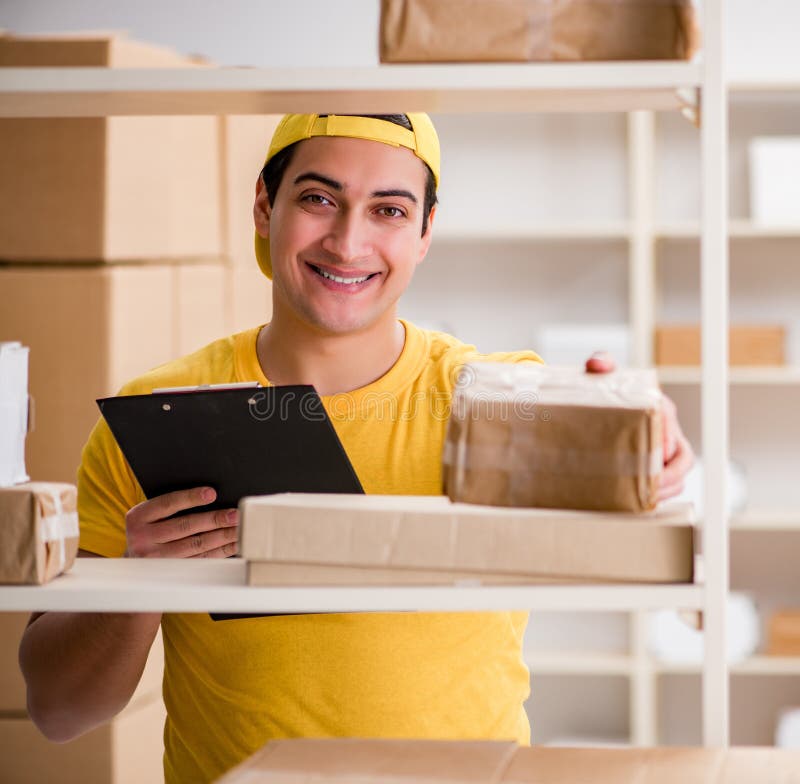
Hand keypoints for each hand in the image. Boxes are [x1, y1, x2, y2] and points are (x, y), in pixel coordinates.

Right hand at [125, 487, 238, 557]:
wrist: (133, 563)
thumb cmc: (148, 530)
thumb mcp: (149, 515)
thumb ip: (170, 507)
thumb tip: (210, 496)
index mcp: (138, 517)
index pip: (168, 504)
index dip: (191, 498)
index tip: (212, 493)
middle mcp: (144, 538)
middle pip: (185, 526)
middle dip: (214, 520)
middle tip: (234, 515)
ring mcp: (157, 558)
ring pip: (196, 545)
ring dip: (221, 537)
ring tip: (238, 529)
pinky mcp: (171, 571)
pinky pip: (200, 559)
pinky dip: (219, 551)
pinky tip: (232, 544)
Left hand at [584, 351, 694, 501]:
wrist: (602, 399)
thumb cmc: (607, 387)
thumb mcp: (604, 375)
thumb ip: (601, 364)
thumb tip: (597, 364)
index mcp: (662, 409)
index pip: (673, 436)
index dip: (666, 455)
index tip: (653, 467)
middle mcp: (668, 429)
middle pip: (682, 460)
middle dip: (671, 478)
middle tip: (652, 490)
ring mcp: (664, 447)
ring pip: (677, 473)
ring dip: (667, 489)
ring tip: (649, 500)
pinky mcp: (655, 461)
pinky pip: (666, 480)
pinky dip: (658, 492)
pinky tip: (642, 502)